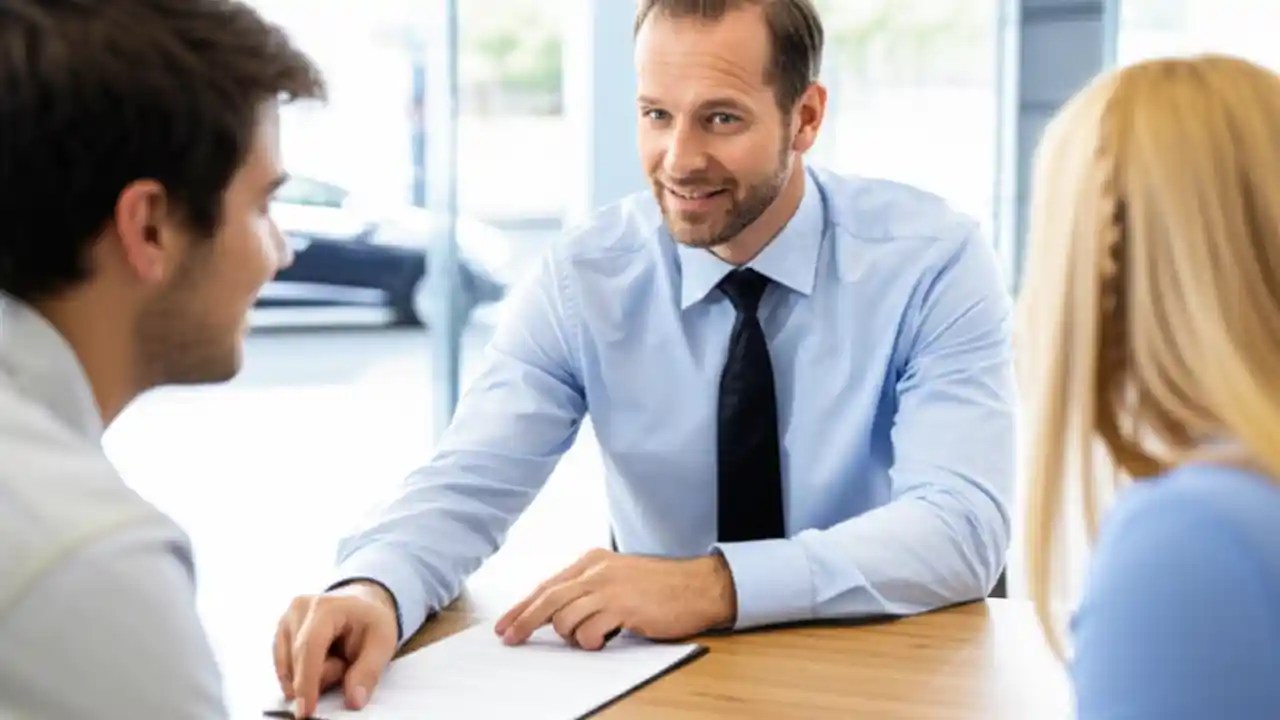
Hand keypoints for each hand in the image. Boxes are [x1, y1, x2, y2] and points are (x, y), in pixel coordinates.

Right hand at [274, 581, 399, 718]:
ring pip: (290, 668)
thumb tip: (353, 701)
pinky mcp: (280, 632)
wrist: (363, 605)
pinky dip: (303, 672)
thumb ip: (368, 672)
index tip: (306, 711)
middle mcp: (299, 608)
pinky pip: (284, 667)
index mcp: (327, 607)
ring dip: (313, 674)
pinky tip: (320, 660)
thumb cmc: (372, 621)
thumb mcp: (383, 643)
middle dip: (322, 676)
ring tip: (335, 658)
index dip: (306, 682)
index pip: (309, 648)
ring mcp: (286, 619)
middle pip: (299, 662)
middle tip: (345, 663)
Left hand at [494, 549, 736, 649]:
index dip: (523, 606)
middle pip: (547, 599)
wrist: (698, 585)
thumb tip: (556, 612)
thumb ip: (589, 588)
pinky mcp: (623, 607)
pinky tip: (604, 640)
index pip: (547, 585)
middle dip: (524, 621)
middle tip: (510, 638)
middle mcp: (597, 571)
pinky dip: (591, 641)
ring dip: (571, 635)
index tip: (505, 623)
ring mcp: (609, 588)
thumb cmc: (660, 586)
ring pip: (565, 618)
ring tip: (592, 637)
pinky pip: (590, 631)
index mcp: (592, 561)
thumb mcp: (618, 576)